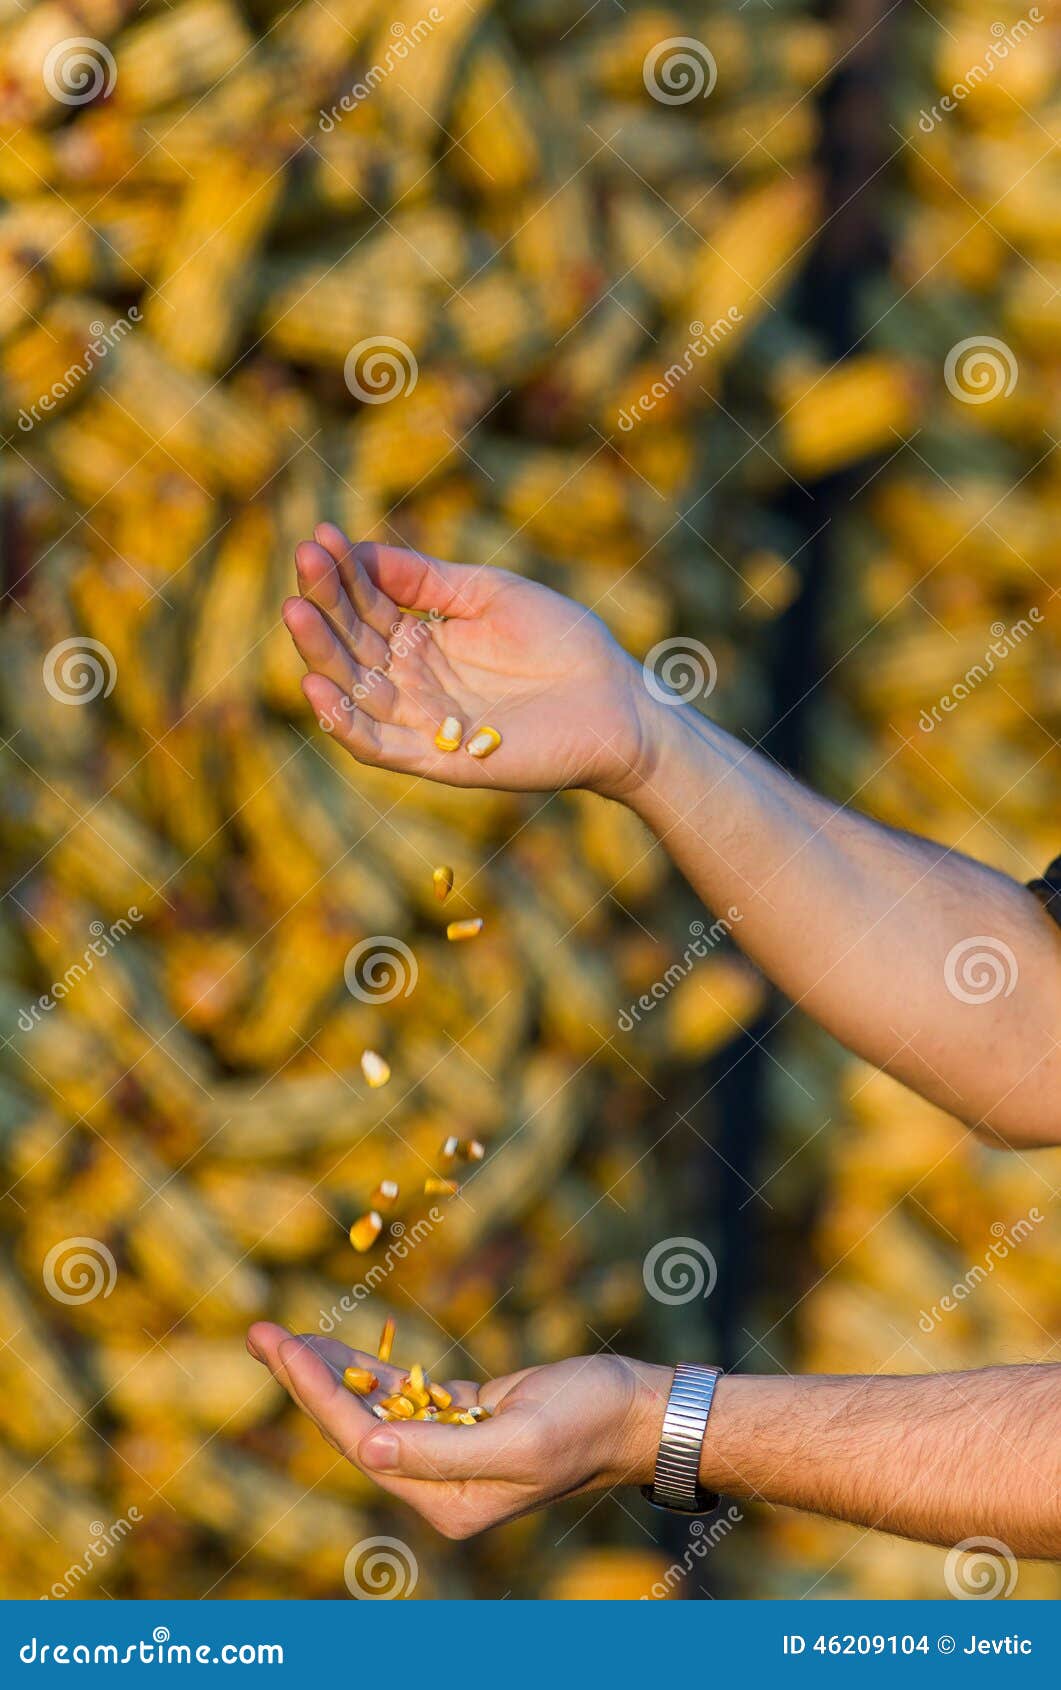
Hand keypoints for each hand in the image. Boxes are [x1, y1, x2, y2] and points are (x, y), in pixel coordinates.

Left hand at [247, 1322, 669, 1538]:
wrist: (636, 1410)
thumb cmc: (588, 1420)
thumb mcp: (520, 1438)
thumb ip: (441, 1451)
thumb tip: (369, 1445)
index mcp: (449, 1502)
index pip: (363, 1442)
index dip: (317, 1393)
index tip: (283, 1348)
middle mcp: (440, 1486)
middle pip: (354, 1427)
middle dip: (305, 1381)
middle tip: (260, 1335)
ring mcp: (449, 1454)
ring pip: (372, 1408)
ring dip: (327, 1373)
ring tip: (281, 1338)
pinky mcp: (462, 1421)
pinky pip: (401, 1396)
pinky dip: (368, 1371)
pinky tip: (333, 1350)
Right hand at [281, 525, 656, 799]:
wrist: (617, 701)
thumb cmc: (563, 642)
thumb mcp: (489, 593)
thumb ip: (427, 579)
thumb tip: (361, 550)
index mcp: (424, 640)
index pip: (366, 605)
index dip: (341, 572)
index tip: (318, 535)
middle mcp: (414, 682)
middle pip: (352, 644)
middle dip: (323, 602)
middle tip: (302, 560)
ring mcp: (423, 722)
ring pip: (354, 690)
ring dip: (320, 653)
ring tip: (295, 609)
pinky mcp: (438, 759)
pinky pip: (378, 745)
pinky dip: (343, 722)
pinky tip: (316, 686)